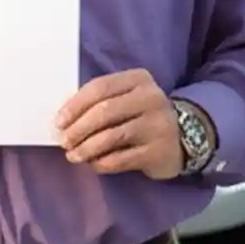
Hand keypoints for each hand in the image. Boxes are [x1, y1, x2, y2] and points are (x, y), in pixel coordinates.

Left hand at [54, 68, 183, 179]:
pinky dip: (102, 163)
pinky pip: (122, 159)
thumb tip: (64, 119)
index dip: (75, 105)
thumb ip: (100, 101)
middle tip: (64, 141)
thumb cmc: (141, 114)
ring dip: (86, 148)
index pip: (100, 88)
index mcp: (138, 79)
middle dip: (78, 128)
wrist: (186, 136)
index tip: (59, 122)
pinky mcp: (159, 151)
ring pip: (112, 137)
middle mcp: (151, 98)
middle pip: (104, 112)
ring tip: (73, 155)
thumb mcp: (126, 97)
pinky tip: (93, 164)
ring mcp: (158, 125)